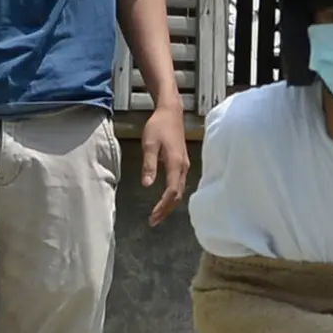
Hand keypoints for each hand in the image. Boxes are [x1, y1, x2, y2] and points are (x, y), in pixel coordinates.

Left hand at [142, 105, 189, 225]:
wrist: (171, 112)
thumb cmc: (158, 126)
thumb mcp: (149, 144)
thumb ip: (149, 165)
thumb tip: (147, 185)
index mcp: (176, 163)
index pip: (171, 191)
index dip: (163, 206)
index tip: (152, 216)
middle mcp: (183, 167)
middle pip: (178, 195)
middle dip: (166, 210)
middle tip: (153, 221)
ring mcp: (185, 165)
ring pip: (180, 190)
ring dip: (170, 204)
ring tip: (158, 214)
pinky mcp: (182, 163)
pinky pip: (179, 184)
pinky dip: (173, 195)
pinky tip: (165, 198)